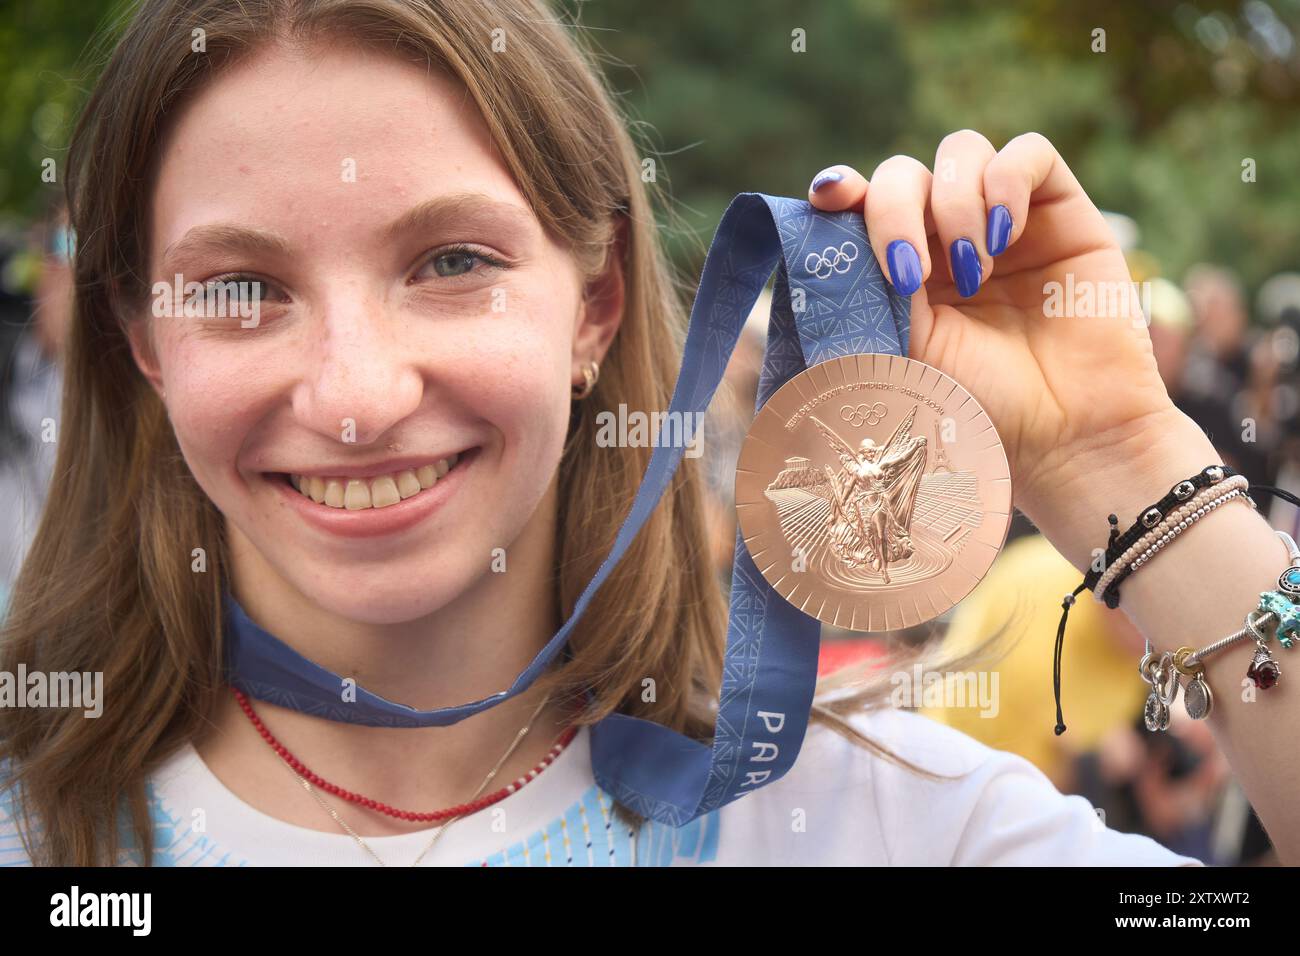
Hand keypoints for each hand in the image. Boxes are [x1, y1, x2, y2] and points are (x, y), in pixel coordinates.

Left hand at [807, 132, 1205, 532]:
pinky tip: (1004, 236)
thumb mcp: (898, 349)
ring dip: (953, 204)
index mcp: (897, 272)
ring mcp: (1002, 222)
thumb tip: (831, 226)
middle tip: (907, 275)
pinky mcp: (1060, 211)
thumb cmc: (977, 408)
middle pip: (904, 174)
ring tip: (974, 274)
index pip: (860, 205)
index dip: (840, 190)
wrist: (1063, 437)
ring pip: (960, 152)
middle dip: (894, 211)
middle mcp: (945, 241)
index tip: (829, 199)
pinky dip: (1006, 181)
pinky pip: (1029, 152)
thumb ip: (865, 288)